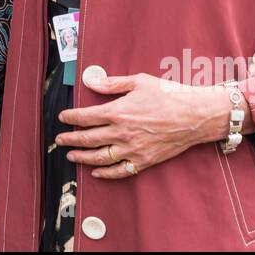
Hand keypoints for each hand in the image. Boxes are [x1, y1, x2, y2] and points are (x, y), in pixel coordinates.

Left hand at [55, 70, 209, 180]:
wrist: (194, 116)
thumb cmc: (169, 95)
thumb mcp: (139, 81)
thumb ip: (112, 83)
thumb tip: (91, 81)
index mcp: (118, 112)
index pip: (85, 117)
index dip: (70, 117)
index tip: (62, 117)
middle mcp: (121, 133)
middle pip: (87, 138)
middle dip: (70, 139)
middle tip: (59, 140)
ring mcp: (132, 149)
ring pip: (99, 157)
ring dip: (82, 157)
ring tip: (71, 156)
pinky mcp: (144, 160)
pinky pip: (120, 171)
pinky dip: (105, 173)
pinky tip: (96, 172)